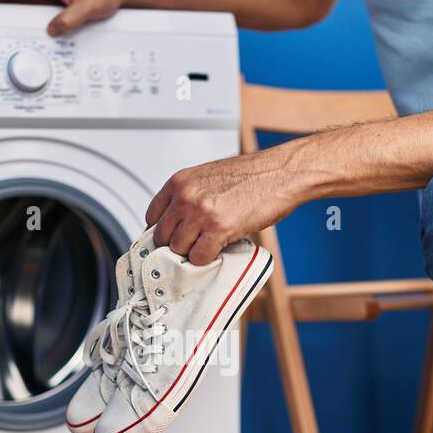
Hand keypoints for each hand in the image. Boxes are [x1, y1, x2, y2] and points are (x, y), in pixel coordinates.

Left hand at [146, 148, 302, 263]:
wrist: (280, 173)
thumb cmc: (251, 175)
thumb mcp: (208, 177)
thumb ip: (189, 196)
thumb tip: (178, 221)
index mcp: (180, 182)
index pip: (152, 216)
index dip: (162, 231)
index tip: (170, 239)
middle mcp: (185, 196)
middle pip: (162, 236)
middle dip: (176, 245)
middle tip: (192, 246)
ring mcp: (200, 213)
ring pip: (178, 249)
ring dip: (192, 252)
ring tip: (208, 245)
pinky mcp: (218, 229)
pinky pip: (199, 257)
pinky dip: (207, 259)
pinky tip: (218, 250)